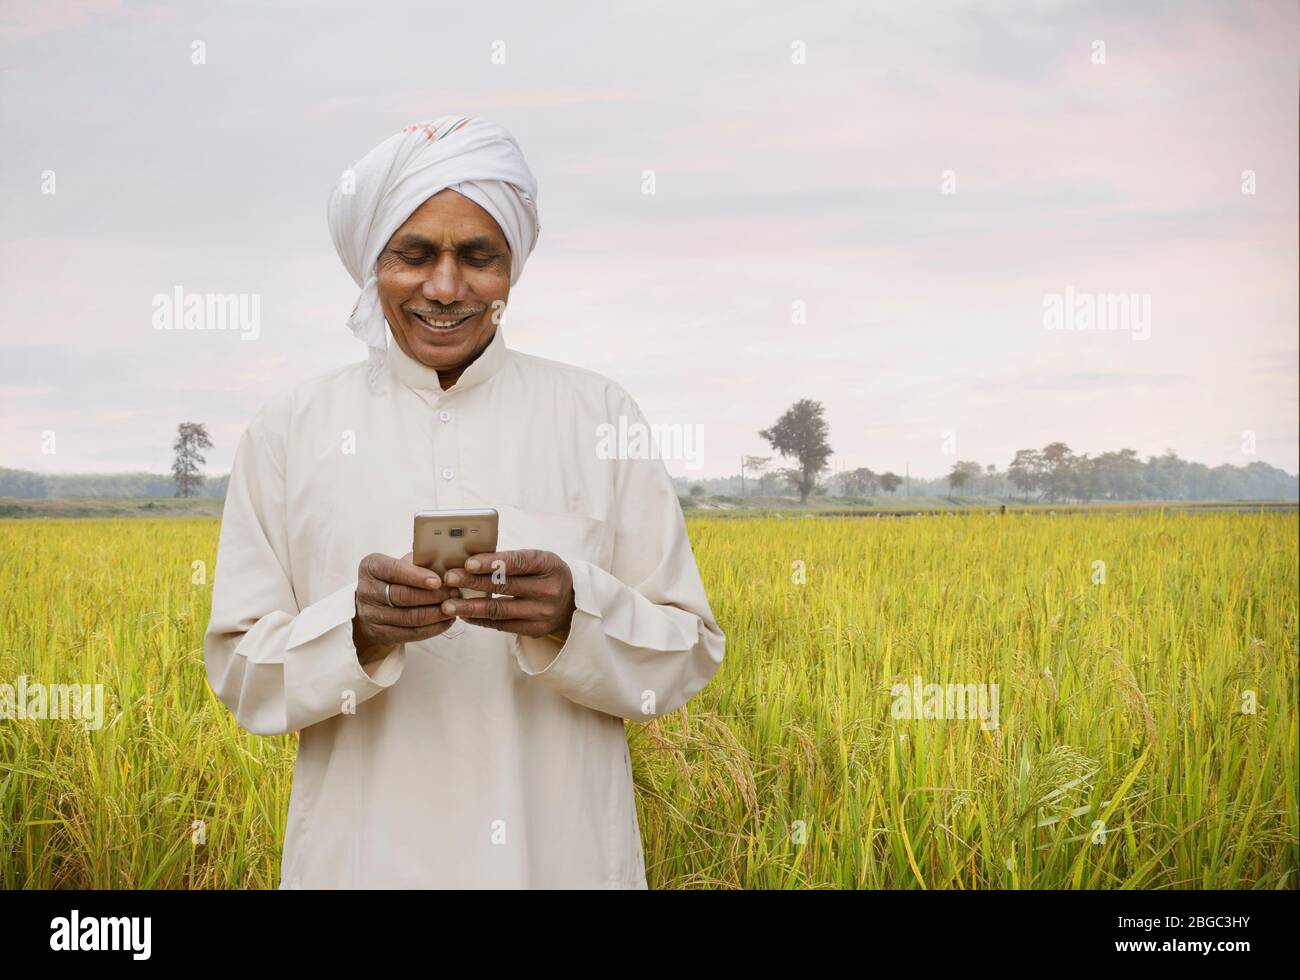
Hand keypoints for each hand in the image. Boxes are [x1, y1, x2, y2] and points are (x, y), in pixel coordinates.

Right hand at [352, 551, 461, 651]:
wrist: (373, 605)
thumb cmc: (395, 578)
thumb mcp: (402, 563)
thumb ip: (420, 562)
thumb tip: (447, 567)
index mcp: (371, 567)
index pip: (394, 571)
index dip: (417, 577)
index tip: (438, 580)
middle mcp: (367, 591)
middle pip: (403, 596)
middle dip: (433, 596)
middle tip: (454, 593)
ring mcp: (371, 615)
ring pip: (410, 617)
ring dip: (437, 613)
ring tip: (454, 606)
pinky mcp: (380, 634)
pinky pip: (411, 633)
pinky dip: (433, 628)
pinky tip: (446, 621)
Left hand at [440, 549, 575, 638]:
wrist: (570, 603)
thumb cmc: (545, 575)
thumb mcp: (537, 560)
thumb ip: (510, 560)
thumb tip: (468, 561)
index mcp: (548, 565)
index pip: (517, 562)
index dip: (491, 562)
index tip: (468, 563)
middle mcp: (548, 589)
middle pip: (504, 585)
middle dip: (472, 582)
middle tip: (449, 579)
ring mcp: (541, 612)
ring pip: (499, 609)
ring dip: (470, 607)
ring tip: (449, 604)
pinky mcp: (534, 630)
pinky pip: (501, 625)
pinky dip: (479, 619)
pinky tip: (464, 614)